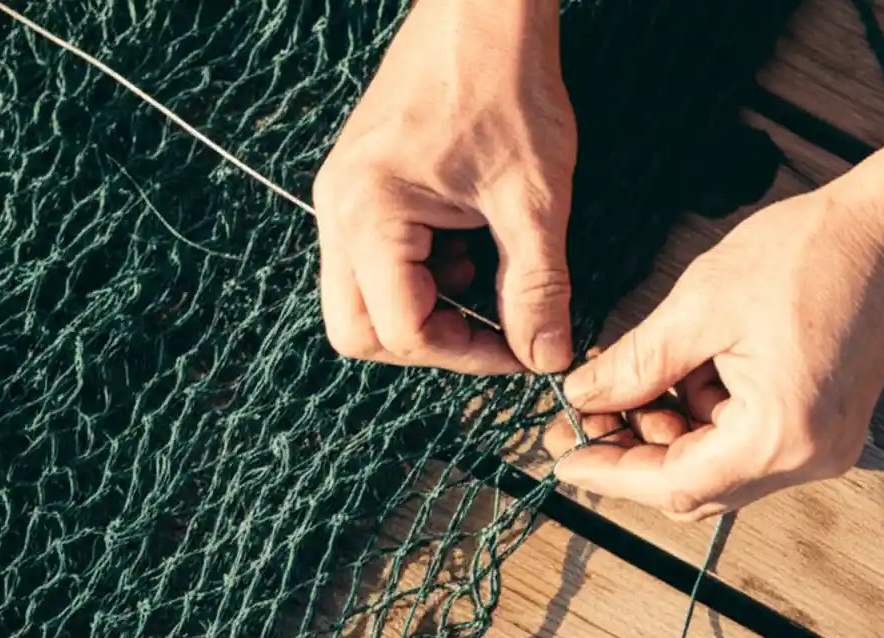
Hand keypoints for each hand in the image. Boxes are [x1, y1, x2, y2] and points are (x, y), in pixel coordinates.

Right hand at [313, 0, 574, 374]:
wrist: (482, 9)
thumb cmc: (505, 84)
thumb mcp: (533, 198)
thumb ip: (537, 287)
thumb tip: (546, 357)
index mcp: (368, 214)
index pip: (399, 332)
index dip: (466, 354)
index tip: (521, 350)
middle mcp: (337, 210)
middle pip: (358, 330)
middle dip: (430, 342)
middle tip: (494, 332)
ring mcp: (342, 198)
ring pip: (364, 298)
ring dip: (427, 307)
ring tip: (487, 273)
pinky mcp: (362, 188)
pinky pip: (375, 261)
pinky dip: (423, 273)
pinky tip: (471, 246)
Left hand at [547, 184, 883, 520]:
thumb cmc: (806, 254)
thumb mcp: (698, 307)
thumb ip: (634, 364)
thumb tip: (582, 399)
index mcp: (779, 437)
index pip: (673, 484)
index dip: (609, 473)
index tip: (561, 458)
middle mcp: (808, 459)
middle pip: (695, 485)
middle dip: (632, 452)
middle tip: (580, 416)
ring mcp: (822, 446)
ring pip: (717, 465)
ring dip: (665, 431)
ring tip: (623, 381)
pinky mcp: (824, 424)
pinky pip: (746, 442)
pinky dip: (702, 417)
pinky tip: (674, 374)